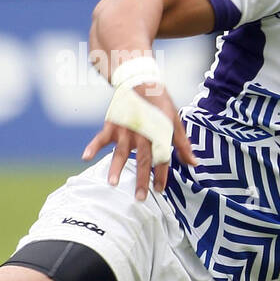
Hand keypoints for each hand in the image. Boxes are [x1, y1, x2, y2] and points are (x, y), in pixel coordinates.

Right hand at [81, 83, 195, 201]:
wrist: (141, 82)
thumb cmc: (160, 105)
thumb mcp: (176, 122)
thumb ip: (182, 145)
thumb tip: (194, 164)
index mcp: (160, 135)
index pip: (162, 159)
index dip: (161, 175)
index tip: (159, 190)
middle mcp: (143, 134)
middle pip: (143, 160)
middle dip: (142, 180)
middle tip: (140, 198)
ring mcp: (126, 130)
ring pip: (121, 152)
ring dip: (116, 168)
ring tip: (112, 183)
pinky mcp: (112, 125)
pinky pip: (101, 138)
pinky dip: (92, 147)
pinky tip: (86, 157)